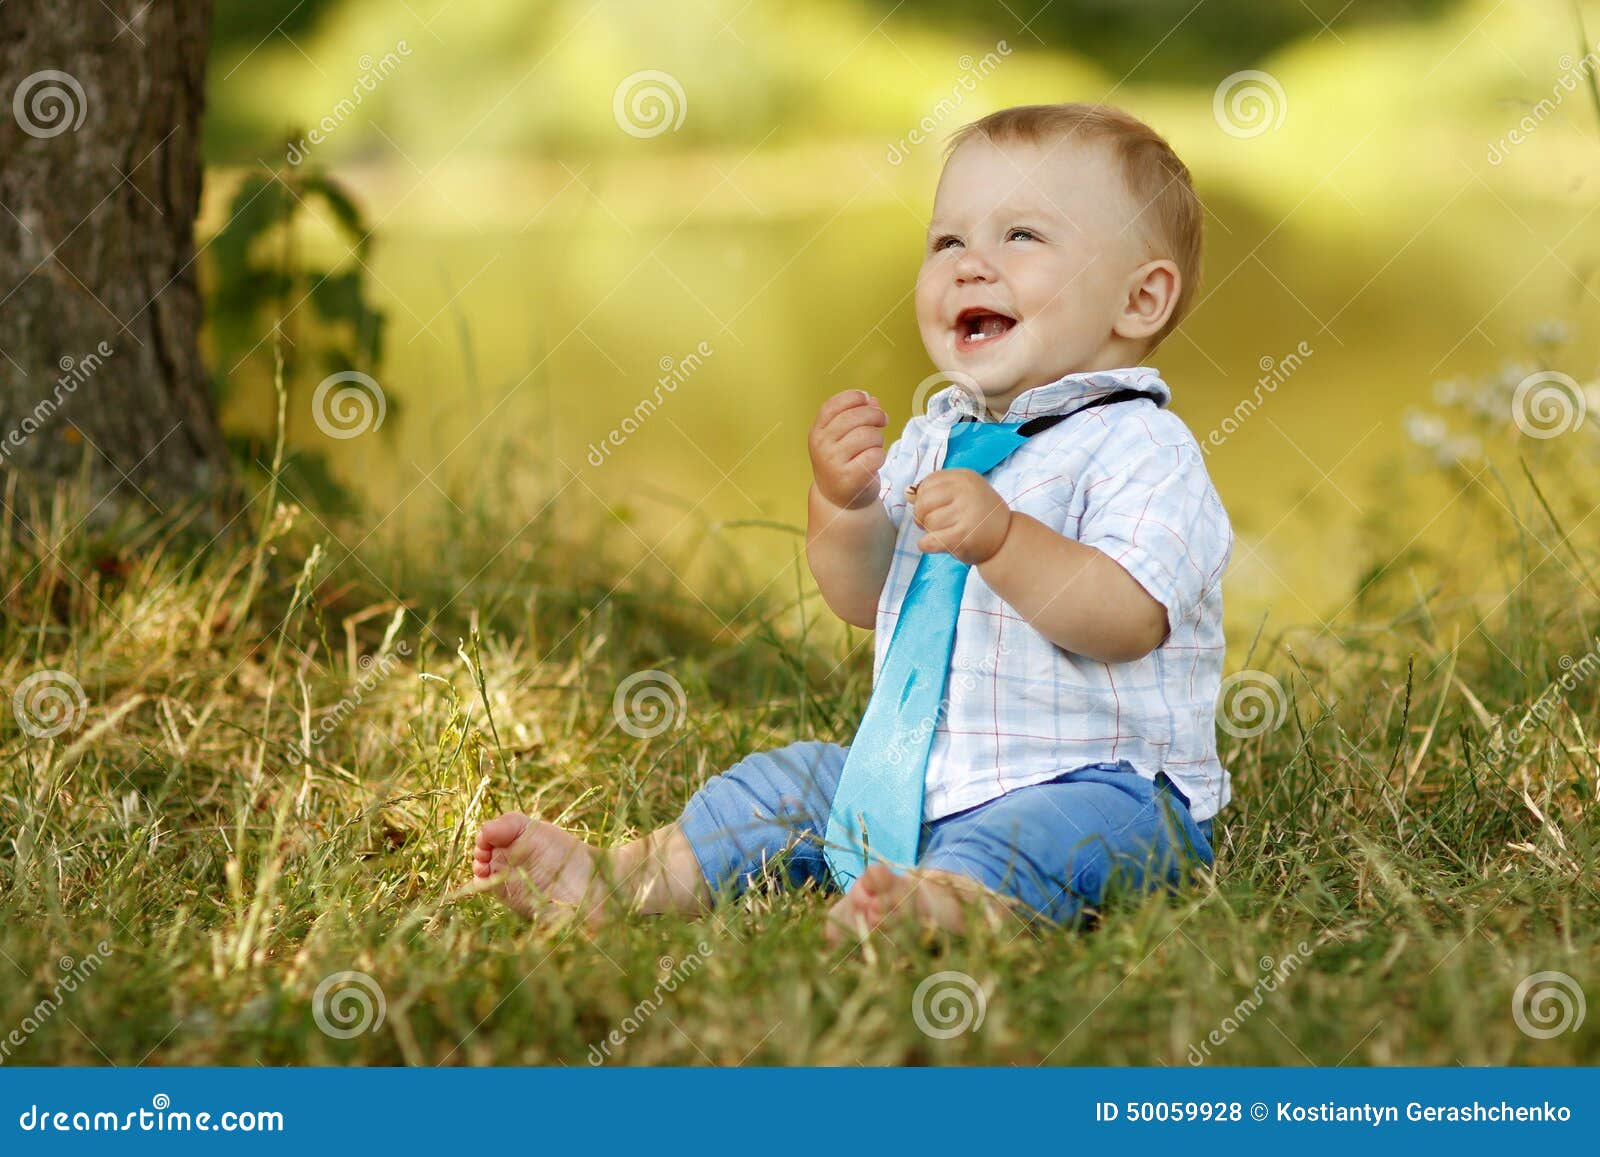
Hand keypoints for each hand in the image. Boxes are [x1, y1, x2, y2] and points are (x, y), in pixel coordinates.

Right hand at [809, 389, 887, 509]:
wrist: (840, 500)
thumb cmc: (844, 463)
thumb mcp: (842, 437)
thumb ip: (855, 415)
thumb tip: (872, 401)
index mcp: (817, 432)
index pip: (835, 405)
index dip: (855, 398)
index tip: (867, 400)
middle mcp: (822, 445)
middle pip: (855, 416)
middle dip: (875, 415)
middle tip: (882, 420)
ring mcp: (833, 462)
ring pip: (868, 435)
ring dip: (879, 439)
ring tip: (874, 446)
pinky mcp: (850, 477)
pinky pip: (875, 455)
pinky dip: (881, 456)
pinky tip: (874, 461)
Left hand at [910, 468, 1012, 564]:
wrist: (1007, 539)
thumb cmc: (979, 516)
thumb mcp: (962, 495)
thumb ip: (936, 491)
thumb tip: (907, 493)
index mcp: (964, 477)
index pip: (927, 483)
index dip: (923, 498)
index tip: (934, 508)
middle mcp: (966, 491)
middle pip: (923, 502)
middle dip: (922, 515)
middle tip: (934, 523)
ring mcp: (966, 513)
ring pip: (927, 522)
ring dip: (930, 531)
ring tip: (946, 532)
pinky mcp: (963, 537)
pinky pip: (928, 541)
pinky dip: (927, 545)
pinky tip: (938, 544)